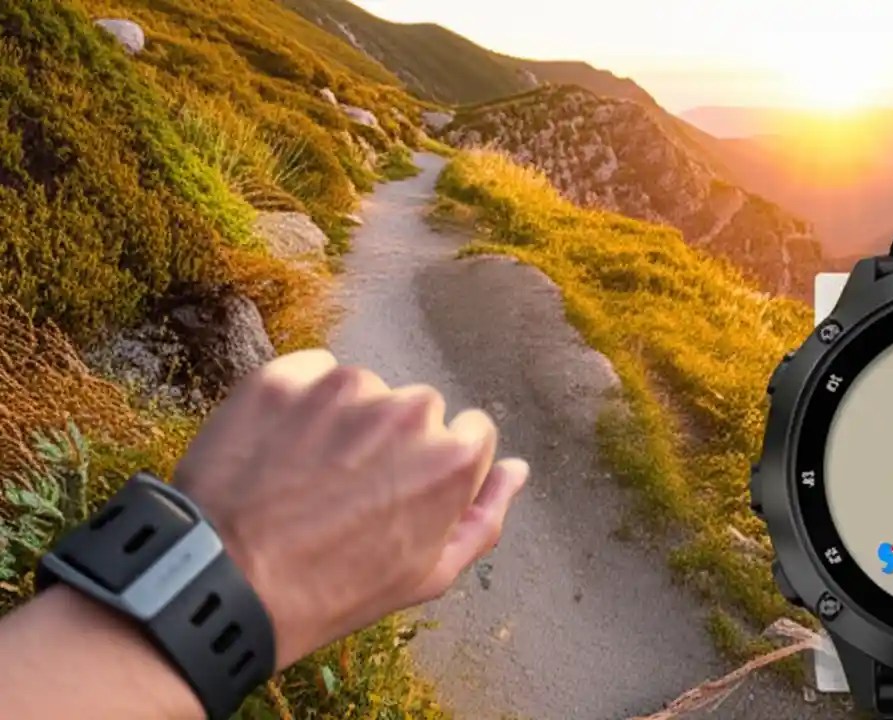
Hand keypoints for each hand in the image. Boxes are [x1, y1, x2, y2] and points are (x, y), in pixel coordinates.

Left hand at [172, 349, 527, 668]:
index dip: (437, 465)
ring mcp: (343, 389)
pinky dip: (298, 402)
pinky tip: (278, 450)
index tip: (402, 491)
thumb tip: (517, 470)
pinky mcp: (284, 377)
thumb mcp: (428, 575)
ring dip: (344, 421)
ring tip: (304, 477)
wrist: (225, 582)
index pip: (471, 431)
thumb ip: (484, 516)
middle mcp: (407, 410)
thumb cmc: (334, 591)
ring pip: (362, 390)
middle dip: (392, 440)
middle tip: (349, 492)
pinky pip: (308, 373)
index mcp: (451, 459)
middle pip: (417, 409)